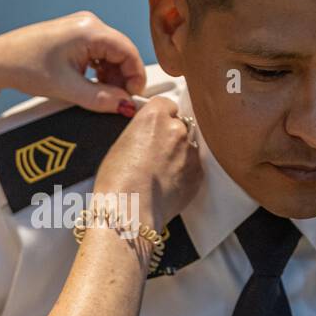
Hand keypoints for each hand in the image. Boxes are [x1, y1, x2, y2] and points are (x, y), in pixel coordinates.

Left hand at [0, 12, 146, 111]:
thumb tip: (126, 106)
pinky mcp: (74, 36)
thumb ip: (101, 99)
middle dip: (123, 79)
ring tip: (100, 96)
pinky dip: (100, 71)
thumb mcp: (67, 88)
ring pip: (111, 54)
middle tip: (116, 102)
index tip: (131, 99)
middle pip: (122, 52)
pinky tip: (91, 85)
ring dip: (111, 76)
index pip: (129, 52)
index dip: (135, 77)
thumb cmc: (25, 67)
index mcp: (90, 30)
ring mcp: (81, 27)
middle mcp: (89, 23)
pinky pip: (98, 53)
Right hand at [94, 95, 201, 231]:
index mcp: (155, 115)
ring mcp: (191, 152)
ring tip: (160, 174)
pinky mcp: (198, 174)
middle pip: (180, 125)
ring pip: (188, 147)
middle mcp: (178, 129)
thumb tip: (149, 134)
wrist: (129, 210)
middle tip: (155, 155)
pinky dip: (184, 174)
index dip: (160, 118)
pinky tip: (168, 185)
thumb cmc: (117, 179)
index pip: (166, 105)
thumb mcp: (120, 143)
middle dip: (171, 137)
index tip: (153, 130)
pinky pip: (194, 168)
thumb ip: (140, 131)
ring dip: (179, 156)